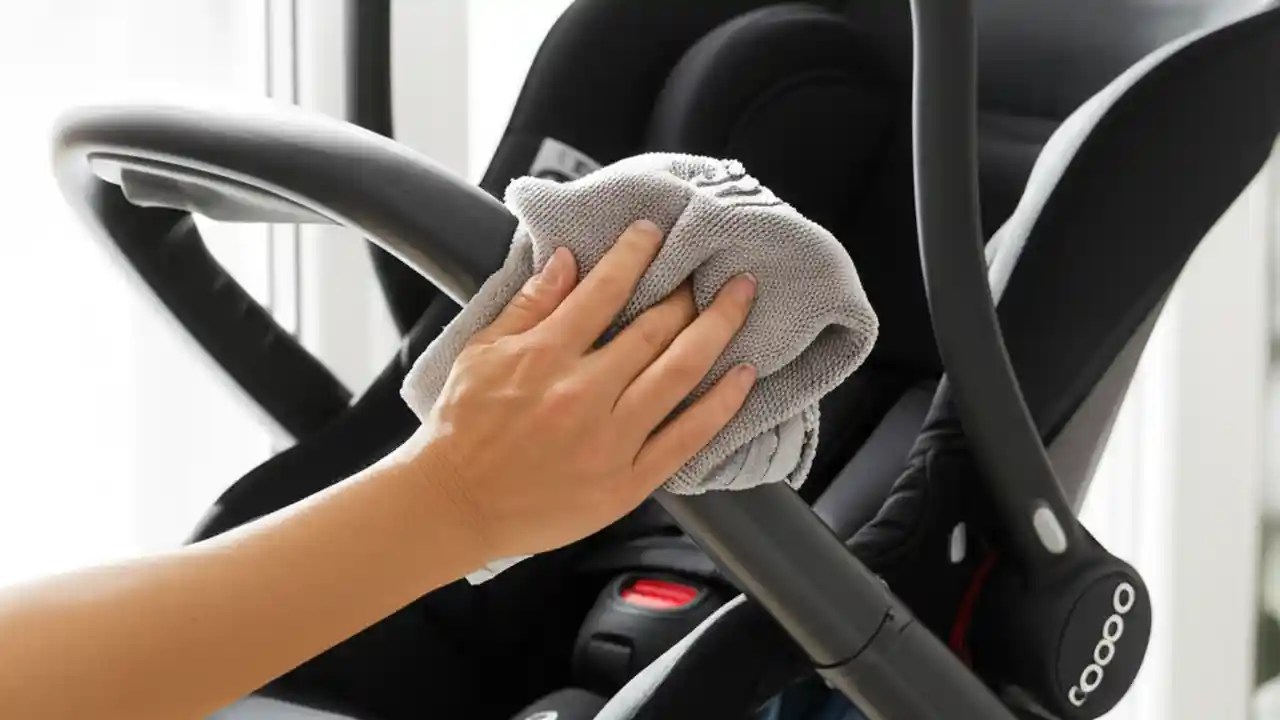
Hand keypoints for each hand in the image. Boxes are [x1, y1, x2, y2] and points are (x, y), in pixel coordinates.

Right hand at [402, 220, 756, 562]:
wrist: (455, 504)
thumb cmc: (463, 428)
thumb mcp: (481, 351)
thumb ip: (529, 304)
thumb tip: (566, 259)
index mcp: (545, 356)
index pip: (605, 289)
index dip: (637, 254)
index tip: (655, 233)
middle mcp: (583, 394)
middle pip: (655, 329)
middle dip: (690, 290)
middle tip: (714, 266)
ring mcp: (610, 440)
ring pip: (680, 374)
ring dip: (718, 330)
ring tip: (742, 299)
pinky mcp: (627, 482)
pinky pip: (687, 438)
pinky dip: (721, 404)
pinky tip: (743, 375)